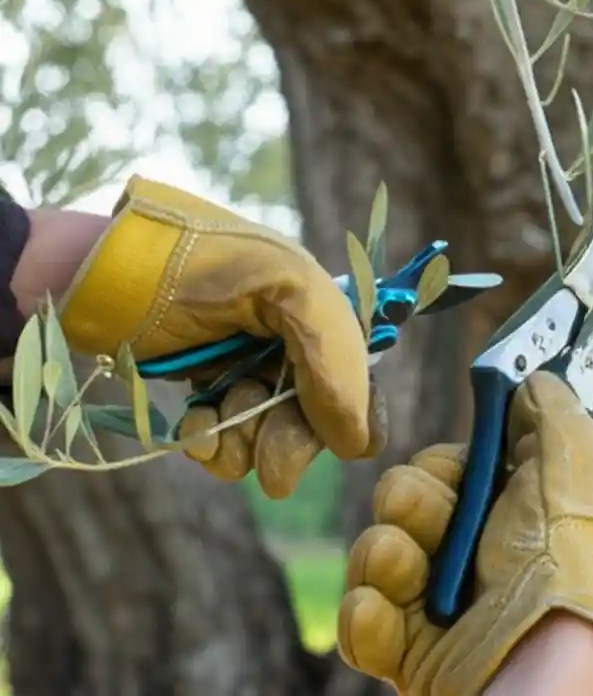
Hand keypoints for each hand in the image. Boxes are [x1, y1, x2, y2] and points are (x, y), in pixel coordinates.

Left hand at [57, 175, 382, 495]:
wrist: (90, 272)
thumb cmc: (191, 260)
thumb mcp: (283, 285)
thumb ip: (333, 354)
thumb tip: (357, 442)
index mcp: (321, 309)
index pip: (362, 380)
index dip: (356, 414)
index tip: (338, 441)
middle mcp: (291, 343)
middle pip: (319, 419)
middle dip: (293, 442)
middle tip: (273, 471)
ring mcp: (247, 368)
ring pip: (271, 438)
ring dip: (247, 443)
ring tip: (215, 423)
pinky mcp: (206, 390)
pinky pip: (227, 440)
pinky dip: (212, 443)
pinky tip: (195, 427)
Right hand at [338, 372, 592, 695]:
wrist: (535, 665)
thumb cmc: (568, 568)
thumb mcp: (579, 473)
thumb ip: (555, 415)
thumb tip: (532, 380)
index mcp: (530, 517)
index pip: (464, 466)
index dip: (452, 460)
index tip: (463, 462)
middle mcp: (489, 558)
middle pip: (410, 497)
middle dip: (413, 501)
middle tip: (434, 519)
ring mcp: (447, 606)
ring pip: (378, 548)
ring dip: (388, 555)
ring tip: (415, 575)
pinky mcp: (410, 650)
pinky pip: (359, 613)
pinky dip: (369, 613)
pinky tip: (393, 617)